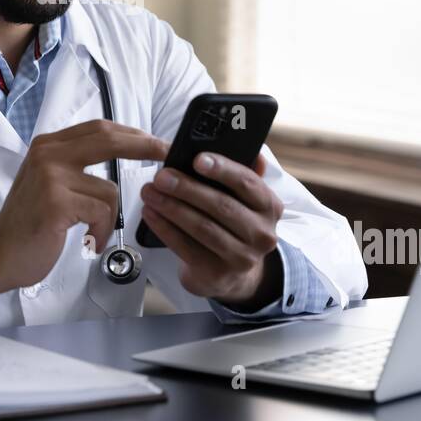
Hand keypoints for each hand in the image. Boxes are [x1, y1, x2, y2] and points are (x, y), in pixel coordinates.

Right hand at [0, 120, 169, 302]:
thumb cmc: (30, 224)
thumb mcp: (50, 182)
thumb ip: (77, 163)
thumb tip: (123, 149)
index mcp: (48, 146)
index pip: (98, 128)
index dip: (131, 133)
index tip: (156, 141)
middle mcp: (48, 154)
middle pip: (108, 139)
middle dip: (144, 146)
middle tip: (167, 153)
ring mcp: (51, 176)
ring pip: (110, 188)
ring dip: (109, 218)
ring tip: (94, 233)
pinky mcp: (56, 201)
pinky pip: (102, 212)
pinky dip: (102, 231)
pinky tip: (89, 241)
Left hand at [139, 151, 284, 308]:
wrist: (235, 274)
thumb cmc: (234, 225)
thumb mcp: (245, 201)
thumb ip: (243, 174)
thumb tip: (242, 146)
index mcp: (269, 207)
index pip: (248, 183)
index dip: (223, 169)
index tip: (197, 159)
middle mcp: (262, 234)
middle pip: (222, 206)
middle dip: (187, 188)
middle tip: (161, 176)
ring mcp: (242, 258)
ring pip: (203, 228)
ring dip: (172, 208)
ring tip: (150, 193)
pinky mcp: (217, 274)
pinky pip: (186, 247)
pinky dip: (165, 229)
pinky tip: (151, 214)